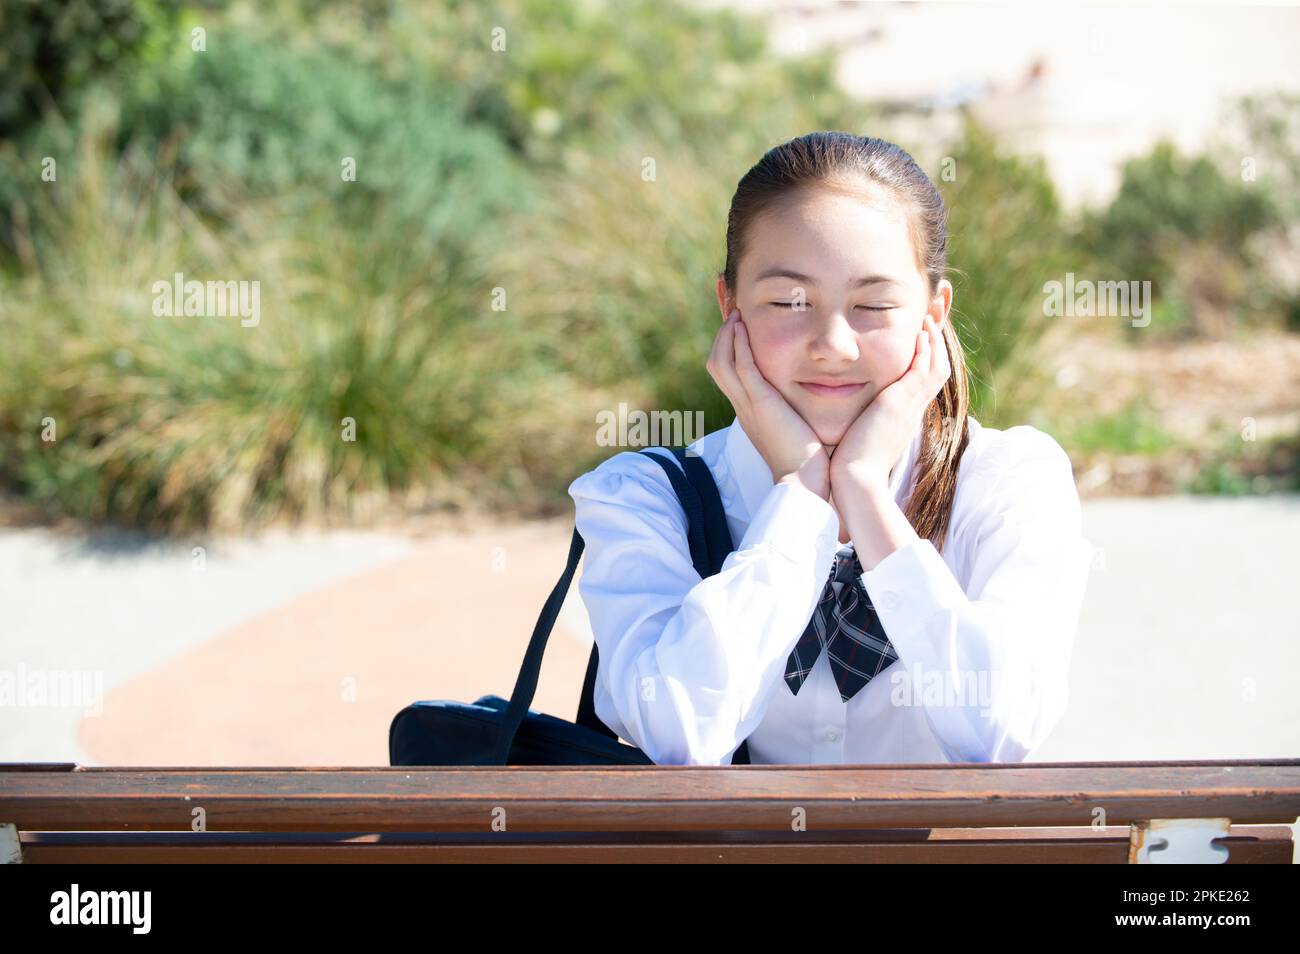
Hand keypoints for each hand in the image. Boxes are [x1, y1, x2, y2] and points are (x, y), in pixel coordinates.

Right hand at [707, 308, 829, 496]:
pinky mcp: (760, 404)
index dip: (730, 349)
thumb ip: (796, 413)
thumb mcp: (797, 431)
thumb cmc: (808, 464)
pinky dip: (739, 344)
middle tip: (734, 314)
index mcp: (749, 413)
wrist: (804, 485)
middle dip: (723, 337)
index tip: (741, 329)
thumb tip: (809, 402)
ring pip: (722, 362)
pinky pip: (741, 366)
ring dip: (728, 335)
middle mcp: (742, 407)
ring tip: (737, 314)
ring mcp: (748, 405)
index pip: (729, 374)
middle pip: (717, 364)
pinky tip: (745, 327)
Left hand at [829, 314, 950, 492]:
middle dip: (936, 343)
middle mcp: (912, 410)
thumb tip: (847, 413)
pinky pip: (924, 370)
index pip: (921, 381)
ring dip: (935, 340)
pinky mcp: (902, 404)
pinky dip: (926, 350)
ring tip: (929, 318)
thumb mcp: (860, 436)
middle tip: (932, 319)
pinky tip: (921, 332)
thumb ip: (860, 421)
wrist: (854, 481)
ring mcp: (910, 407)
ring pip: (936, 366)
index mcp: (902, 416)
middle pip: (937, 369)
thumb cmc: (848, 464)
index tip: (920, 338)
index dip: (925, 358)